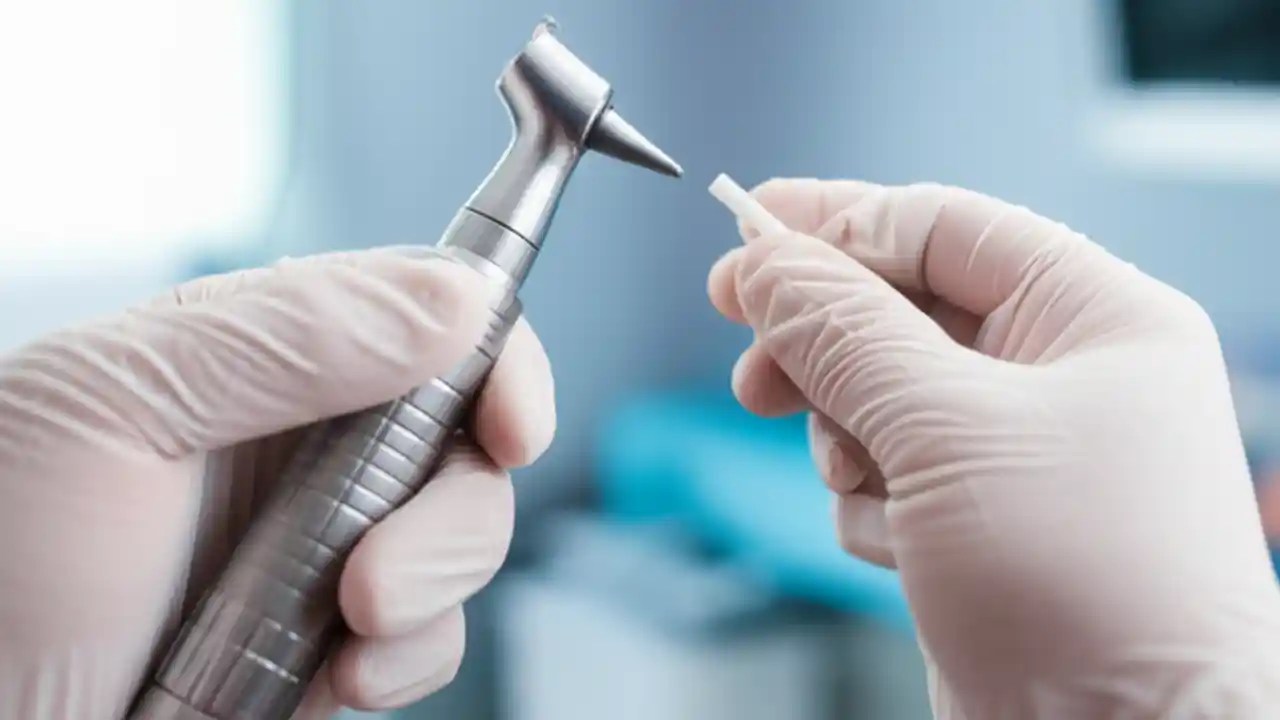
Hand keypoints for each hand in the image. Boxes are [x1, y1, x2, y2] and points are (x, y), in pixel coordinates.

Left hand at [0, 248, 554, 717]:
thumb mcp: (117, 405)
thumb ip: (290, 338)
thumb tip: (460, 299)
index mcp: (270, 353)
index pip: (435, 312)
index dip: (498, 360)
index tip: (513, 428)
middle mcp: (314, 439)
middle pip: (472, 439)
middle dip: (452, 517)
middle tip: (371, 580)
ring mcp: (331, 539)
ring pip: (465, 540)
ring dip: (426, 596)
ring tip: (339, 635)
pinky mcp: (336, 633)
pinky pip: (430, 635)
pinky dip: (403, 663)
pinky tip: (336, 680)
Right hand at [709, 179, 1279, 716]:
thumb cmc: (1087, 589)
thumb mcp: (947, 432)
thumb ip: (844, 332)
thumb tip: (765, 260)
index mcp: (1095, 318)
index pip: (943, 228)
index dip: (836, 225)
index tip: (744, 230)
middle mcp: (1063, 376)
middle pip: (902, 312)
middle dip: (825, 345)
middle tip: (752, 369)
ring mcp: (1019, 455)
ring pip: (881, 397)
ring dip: (847, 436)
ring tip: (862, 481)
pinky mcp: (979, 524)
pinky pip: (887, 473)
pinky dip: (870, 503)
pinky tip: (900, 547)